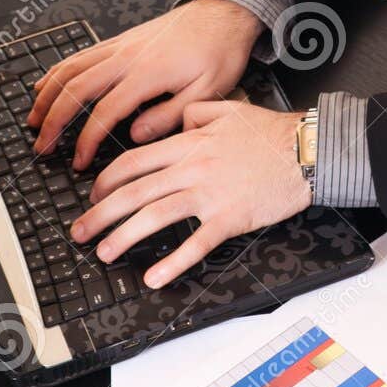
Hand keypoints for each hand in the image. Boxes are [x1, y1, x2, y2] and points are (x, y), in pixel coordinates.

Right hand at [27, 0, 264, 168]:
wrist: (224, 13)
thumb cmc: (219, 52)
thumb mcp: (208, 90)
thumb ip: (171, 115)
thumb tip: (136, 136)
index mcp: (148, 73)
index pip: (105, 112)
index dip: (87, 140)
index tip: (78, 162)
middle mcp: (127, 57)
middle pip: (76, 88)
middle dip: (53, 119)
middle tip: (41, 146)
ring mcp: (120, 45)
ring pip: (71, 67)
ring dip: (48, 94)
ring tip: (33, 120)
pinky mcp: (120, 40)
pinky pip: (80, 54)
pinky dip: (58, 70)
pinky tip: (46, 83)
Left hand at [68, 100, 312, 287]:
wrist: (306, 152)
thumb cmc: (273, 133)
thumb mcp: (230, 109)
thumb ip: (197, 113)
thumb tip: (177, 120)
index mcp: (190, 143)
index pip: (134, 162)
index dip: (106, 181)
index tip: (93, 195)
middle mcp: (193, 168)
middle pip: (133, 191)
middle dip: (100, 214)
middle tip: (80, 232)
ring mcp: (209, 194)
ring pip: (154, 216)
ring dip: (123, 237)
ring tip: (105, 252)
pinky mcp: (229, 218)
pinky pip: (195, 244)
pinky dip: (173, 262)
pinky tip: (155, 276)